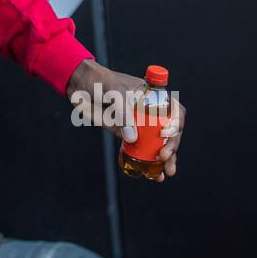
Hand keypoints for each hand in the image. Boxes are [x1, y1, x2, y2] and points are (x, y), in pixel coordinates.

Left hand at [67, 59, 184, 180]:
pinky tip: (143, 174)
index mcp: (153, 97)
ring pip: (155, 145)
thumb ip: (123, 113)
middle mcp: (149, 112)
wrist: (80, 85)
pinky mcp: (124, 134)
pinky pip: (134, 150)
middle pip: (168, 132)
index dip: (176, 123)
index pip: (175, 110)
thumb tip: (132, 138)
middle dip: (171, 147)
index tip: (166, 133)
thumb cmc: (101, 82)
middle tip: (165, 158)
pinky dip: (138, 161)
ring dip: (161, 161)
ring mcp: (137, 124)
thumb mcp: (114, 92)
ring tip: (164, 175)